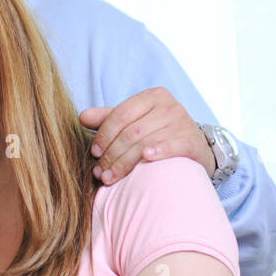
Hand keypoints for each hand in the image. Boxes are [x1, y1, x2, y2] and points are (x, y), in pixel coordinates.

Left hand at [79, 87, 216, 183]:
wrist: (194, 147)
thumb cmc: (158, 133)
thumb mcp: (134, 122)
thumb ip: (108, 118)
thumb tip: (81, 117)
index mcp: (152, 97)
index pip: (121, 114)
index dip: (104, 135)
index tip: (95, 153)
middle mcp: (169, 106)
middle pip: (131, 132)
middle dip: (112, 155)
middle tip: (100, 173)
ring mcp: (183, 122)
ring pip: (145, 143)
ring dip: (124, 163)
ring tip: (110, 178)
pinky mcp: (192, 140)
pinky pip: (173, 146)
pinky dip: (158, 152)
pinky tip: (146, 159)